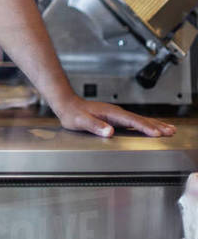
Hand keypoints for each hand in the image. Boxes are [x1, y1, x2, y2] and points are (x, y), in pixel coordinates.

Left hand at [52, 93, 176, 138]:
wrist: (67, 105)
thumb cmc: (73, 113)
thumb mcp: (81, 121)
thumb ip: (95, 126)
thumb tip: (109, 131)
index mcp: (111, 113)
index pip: (132, 121)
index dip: (145, 127)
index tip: (157, 133)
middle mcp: (116, 112)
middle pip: (140, 119)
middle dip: (156, 125)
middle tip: (171, 131)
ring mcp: (116, 114)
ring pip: (139, 119)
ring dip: (154, 124)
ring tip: (168, 129)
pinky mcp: (115, 118)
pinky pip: (134, 122)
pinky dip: (145, 125)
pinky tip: (150, 128)